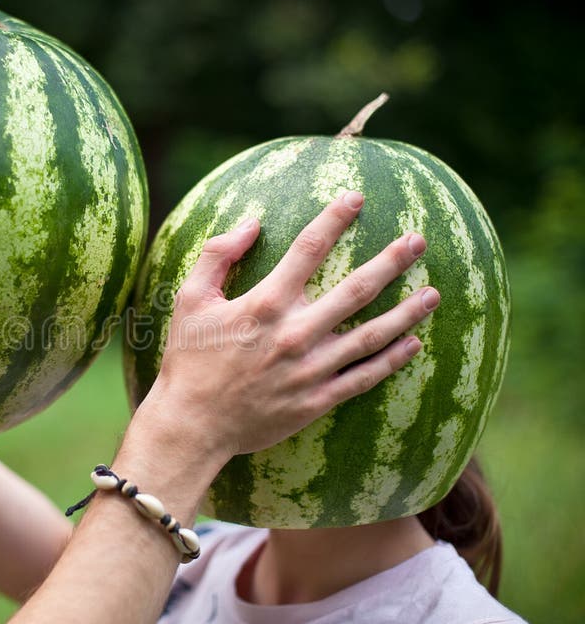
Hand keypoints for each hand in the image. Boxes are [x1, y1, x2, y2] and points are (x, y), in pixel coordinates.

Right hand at [139, 191, 438, 459]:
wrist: (193, 425)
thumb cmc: (189, 360)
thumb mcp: (189, 299)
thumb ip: (218, 255)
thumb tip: (252, 222)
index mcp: (265, 303)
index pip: (309, 248)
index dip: (334, 218)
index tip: (356, 199)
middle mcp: (295, 332)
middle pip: (357, 288)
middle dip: (392, 261)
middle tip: (417, 240)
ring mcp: (311, 369)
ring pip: (371, 335)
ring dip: (406, 312)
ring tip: (433, 293)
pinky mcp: (317, 400)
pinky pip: (364, 377)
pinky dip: (392, 360)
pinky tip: (413, 344)